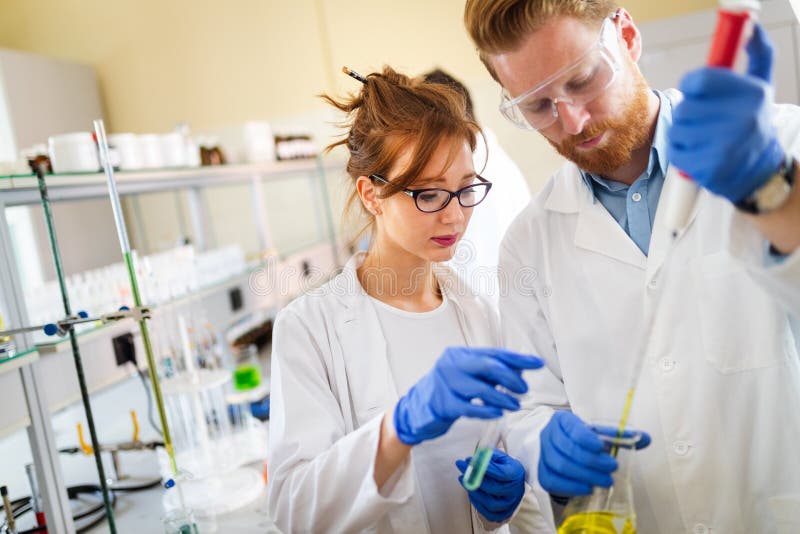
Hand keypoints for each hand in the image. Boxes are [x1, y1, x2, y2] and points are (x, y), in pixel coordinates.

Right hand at [393, 347, 543, 444]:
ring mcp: (445, 384)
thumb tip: (522, 368)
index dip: (517, 359)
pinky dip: (487, 410)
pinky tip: (498, 413)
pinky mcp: (443, 404)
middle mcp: (451, 364)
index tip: (537, 364)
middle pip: (487, 366)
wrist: (419, 409)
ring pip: (480, 388)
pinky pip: (469, 407)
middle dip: (511, 377)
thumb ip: (492, 372)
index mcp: (460, 354)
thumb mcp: (469, 377)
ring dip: (502, 397)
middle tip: (524, 389)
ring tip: (515, 404)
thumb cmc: (450, 391)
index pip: (493, 353)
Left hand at [456, 449, 525, 522]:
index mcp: (516, 473)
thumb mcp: (498, 456)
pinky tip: (470, 491)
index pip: (500, 473)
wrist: (512, 481)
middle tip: (462, 467)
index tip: (468, 459)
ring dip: (473, 491)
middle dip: (474, 478)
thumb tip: (472, 460)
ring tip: (463, 479)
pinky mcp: (504, 514)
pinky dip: (476, 503)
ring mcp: (511, 504)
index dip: (483, 467)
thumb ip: (487, 456)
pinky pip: (488, 513)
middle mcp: (516, 491)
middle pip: (493, 488)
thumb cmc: (503, 466)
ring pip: (490, 503)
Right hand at [538, 412, 650, 496]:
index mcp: (563, 420)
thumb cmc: (578, 437)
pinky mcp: (540, 471)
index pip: (573, 428)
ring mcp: (542, 453)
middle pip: (568, 450)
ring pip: (560, 466)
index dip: (587, 439)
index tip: (603, 447)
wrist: (554, 442)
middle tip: (612, 468)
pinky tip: (587, 488)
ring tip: (605, 481)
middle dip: (592, 462)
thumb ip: (618, 435)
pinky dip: (571, 487)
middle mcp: (549, 434)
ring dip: (585, 476)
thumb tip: (645, 438)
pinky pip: (551, 481)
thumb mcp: (595, 432)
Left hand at [668, 23, 784, 202]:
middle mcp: (740, 117)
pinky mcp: (709, 168)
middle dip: (688, 114)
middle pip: (684, 108)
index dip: (691, 85)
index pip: (698, 80)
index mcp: (750, 92)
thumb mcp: (761, 84)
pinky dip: (682, 155)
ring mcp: (724, 144)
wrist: (759, 169)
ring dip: (683, 135)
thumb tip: (750, 27)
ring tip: (703, 138)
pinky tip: (700, 155)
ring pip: (677, 131)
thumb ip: (757, 53)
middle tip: (704, 120)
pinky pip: (675, 154)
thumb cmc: (753, 121)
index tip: (697, 92)